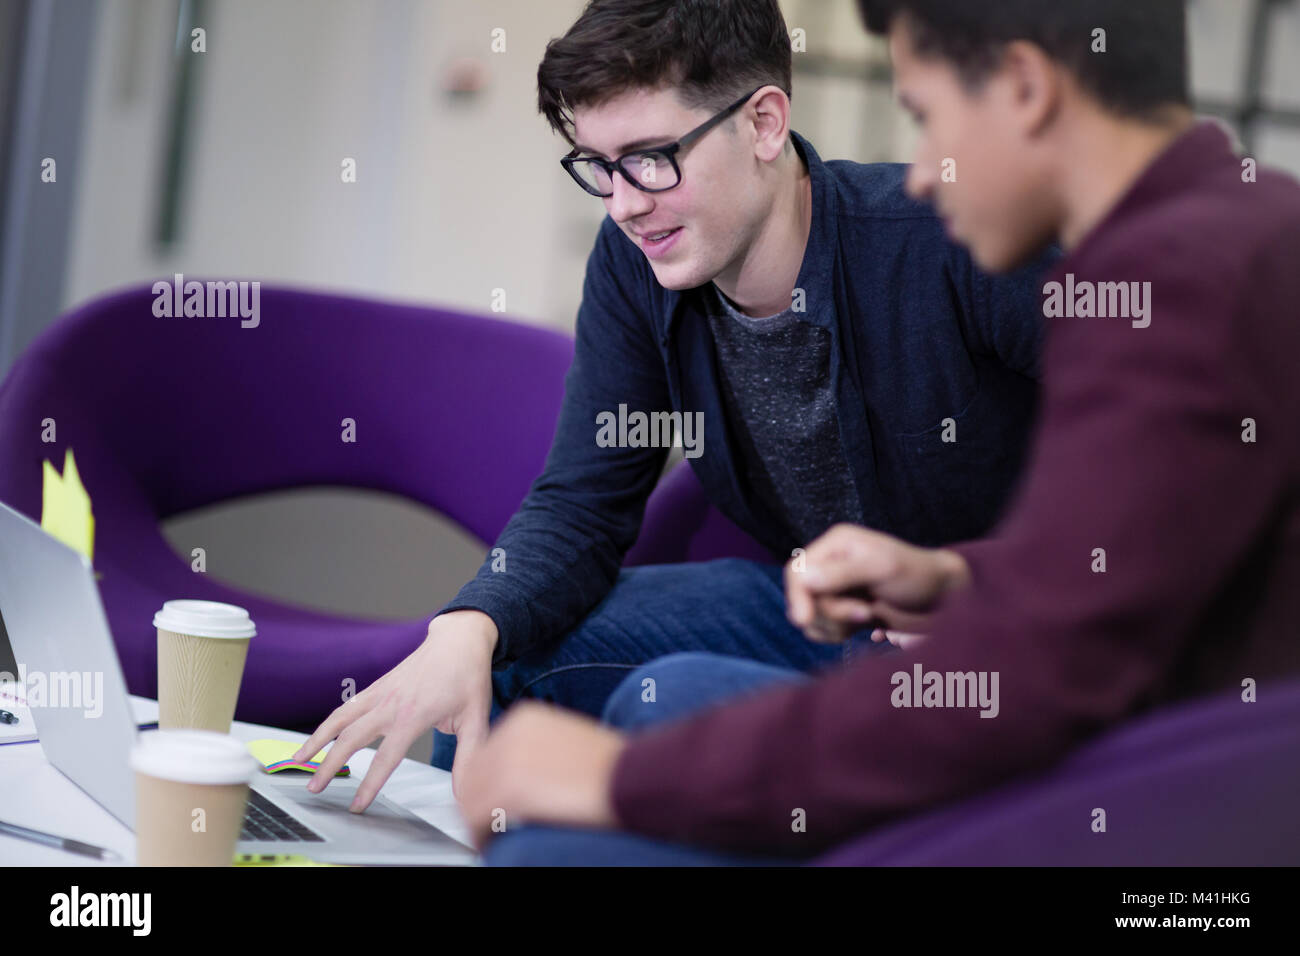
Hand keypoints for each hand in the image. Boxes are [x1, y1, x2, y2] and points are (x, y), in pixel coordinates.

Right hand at [290, 609, 497, 810]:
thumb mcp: (477, 719)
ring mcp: (380, 693)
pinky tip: (317, 737)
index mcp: (415, 715)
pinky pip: (346, 707)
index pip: (386, 757)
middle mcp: (391, 704)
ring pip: (339, 719)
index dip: (370, 784)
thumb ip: (469, 757)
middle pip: (351, 738)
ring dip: (316, 740)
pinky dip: (328, 723)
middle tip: (313, 788)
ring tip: (298, 761)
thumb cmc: (468, 678)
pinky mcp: (377, 687)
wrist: (458, 640)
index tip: (356, 805)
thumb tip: (466, 791)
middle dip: (329, 765)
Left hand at [455, 701, 625, 850]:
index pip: (485, 755)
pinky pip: (478, 818)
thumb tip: (520, 780)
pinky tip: (495, 844)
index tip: (494, 804)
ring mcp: (506, 759)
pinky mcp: (509, 787)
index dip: (487, 785)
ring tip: (494, 839)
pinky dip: (483, 836)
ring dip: (479, 823)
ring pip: (470, 798)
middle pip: (473, 775)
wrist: (629, 774)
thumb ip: (536, 753)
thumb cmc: (610, 765)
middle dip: (479, 804)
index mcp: (523, 718)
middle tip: (490, 827)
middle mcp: (509, 733)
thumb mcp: (565, 742)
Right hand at [785, 524, 969, 643]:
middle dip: (829, 612)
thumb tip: (803, 579)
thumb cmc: (916, 575)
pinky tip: (865, 627)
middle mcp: (831, 565)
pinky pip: (822, 630)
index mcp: (836, 545)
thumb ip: (841, 573)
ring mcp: (837, 590)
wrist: (943, 599)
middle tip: (864, 613)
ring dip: (835, 626)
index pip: (797, 571)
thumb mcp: (880, 568)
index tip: (804, 619)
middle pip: (803, 598)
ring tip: (867, 617)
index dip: (797, 596)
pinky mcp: (844, 611)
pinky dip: (838, 634)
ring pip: (812, 617)